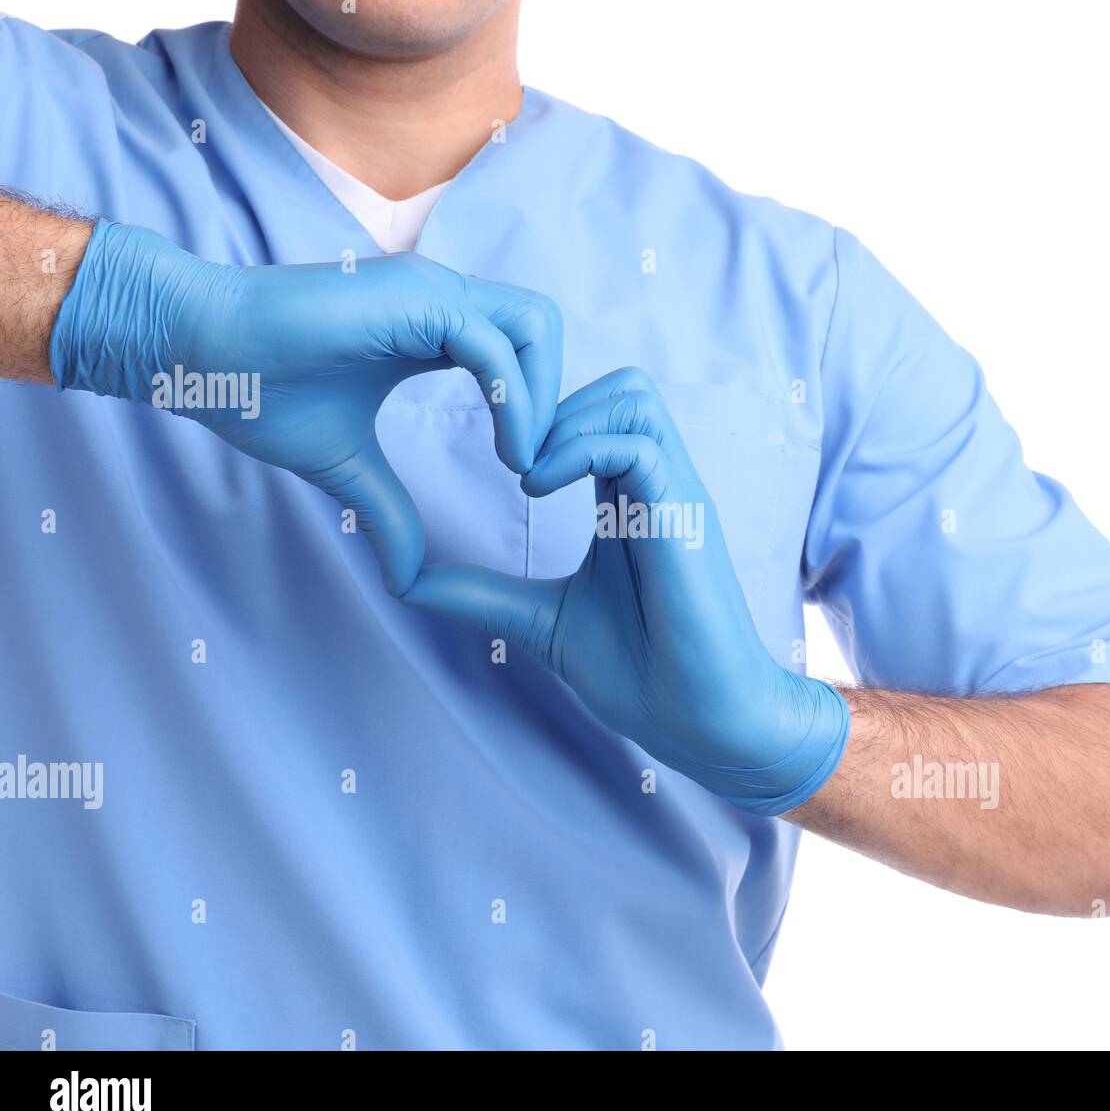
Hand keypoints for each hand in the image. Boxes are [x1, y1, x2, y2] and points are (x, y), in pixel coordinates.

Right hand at [49, 218, 561, 595]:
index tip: (527, 474)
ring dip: (544, 399)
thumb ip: (388, 512)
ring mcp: (430, 293)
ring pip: (535, 327)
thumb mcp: (345, 466)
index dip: (536, 409)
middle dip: (556, 401)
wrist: (196, 350)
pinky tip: (508, 453)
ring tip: (525, 464)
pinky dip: (516, 399)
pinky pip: (494, 346)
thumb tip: (408, 579)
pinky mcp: (414, 300)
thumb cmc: (259, 392)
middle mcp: (441, 301)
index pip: (520, 352)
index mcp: (432, 330)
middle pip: (543, 331)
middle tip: (537, 469)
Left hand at [401, 368, 849, 814]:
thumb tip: (406, 581)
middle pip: (619, 386)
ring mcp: (675, 497)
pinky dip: (581, 451)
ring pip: (633, 396)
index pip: (597, 414)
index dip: (543, 418)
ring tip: (526, 477)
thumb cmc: (642, 676)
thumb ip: (482, 592)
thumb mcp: (542, 621)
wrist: (703, 724)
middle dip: (554, 404)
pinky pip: (638, 446)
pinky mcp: (685, 518)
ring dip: (567, 422)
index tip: (498, 463)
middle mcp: (658, 487)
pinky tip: (538, 489)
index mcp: (629, 502)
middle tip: (508, 460)